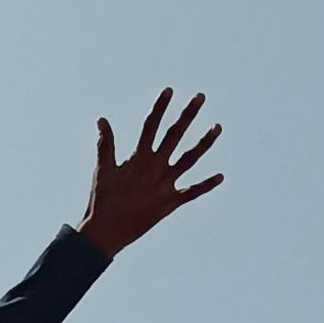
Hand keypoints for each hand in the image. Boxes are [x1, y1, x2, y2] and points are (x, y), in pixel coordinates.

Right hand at [80, 90, 222, 255]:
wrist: (106, 232)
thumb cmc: (102, 200)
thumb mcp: (102, 169)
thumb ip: (106, 143)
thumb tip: (102, 119)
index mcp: (138, 158)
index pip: (151, 125)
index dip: (160, 107)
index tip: (170, 90)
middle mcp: (155, 168)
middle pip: (175, 135)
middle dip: (188, 114)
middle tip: (201, 96)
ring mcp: (165, 185)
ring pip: (190, 159)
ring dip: (205, 142)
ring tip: (218, 126)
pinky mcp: (170, 203)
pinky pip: (192, 192)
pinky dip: (206, 185)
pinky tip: (221, 176)